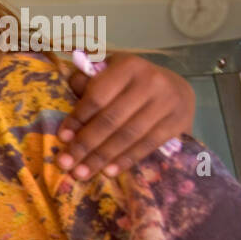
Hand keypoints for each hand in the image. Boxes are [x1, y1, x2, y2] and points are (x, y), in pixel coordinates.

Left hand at [59, 53, 193, 179]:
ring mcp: (167, 102)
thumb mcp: (110, 73)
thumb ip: (88, 83)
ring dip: (101, 157)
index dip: (78, 119)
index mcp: (128, 66)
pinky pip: (148, 144)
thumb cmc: (132, 83)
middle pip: (111, 119)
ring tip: (81, 173)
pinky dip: (126, 160)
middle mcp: (150, 81)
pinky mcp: (179, 121)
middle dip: (85, 144)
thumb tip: (66, 102)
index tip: (61, 138)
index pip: (97, 96)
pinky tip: (108, 172)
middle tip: (65, 163)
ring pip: (128, 135)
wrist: (176, 88)